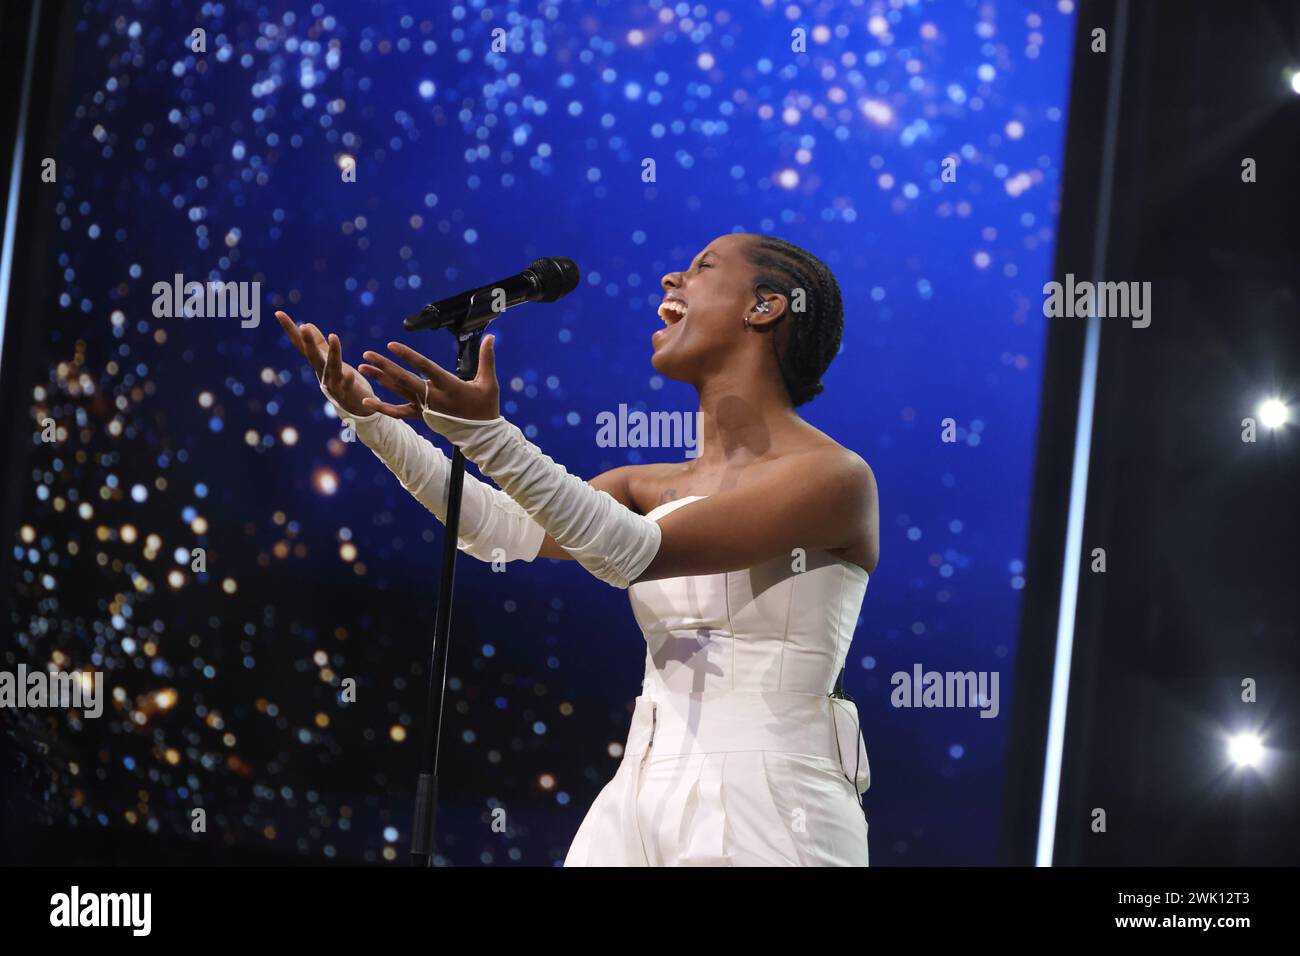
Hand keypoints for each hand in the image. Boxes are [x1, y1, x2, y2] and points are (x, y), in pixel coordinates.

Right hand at [275, 310, 377, 417]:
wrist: (353, 406)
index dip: (290, 329)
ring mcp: (333, 383)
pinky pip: (347, 385)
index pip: (301, 344)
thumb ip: (319, 343)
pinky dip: (348, 380)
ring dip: (333, 352)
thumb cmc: (340, 380)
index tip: (278, 313)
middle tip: (303, 327)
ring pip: (333, 366)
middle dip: (308, 342)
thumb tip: (306, 325)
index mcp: (317, 362)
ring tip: (334, 336)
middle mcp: (322, 372)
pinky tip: (350, 374)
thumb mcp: (329, 360)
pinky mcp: (348, 392)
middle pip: (313, 355)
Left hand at [357, 335, 499, 421]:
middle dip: (384, 365)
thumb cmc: (485, 407)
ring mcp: (425, 408)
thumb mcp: (489, 383)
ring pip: (398, 391)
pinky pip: (398, 412)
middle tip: (367, 354)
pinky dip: (382, 407)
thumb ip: (487, 358)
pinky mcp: (421, 416)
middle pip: (404, 379)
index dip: (407, 356)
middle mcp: (433, 397)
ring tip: (363, 368)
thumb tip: (491, 337)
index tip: (392, 345)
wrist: (480, 435)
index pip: (424, 367)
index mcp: (449, 386)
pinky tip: (367, 401)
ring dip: (380, 379)